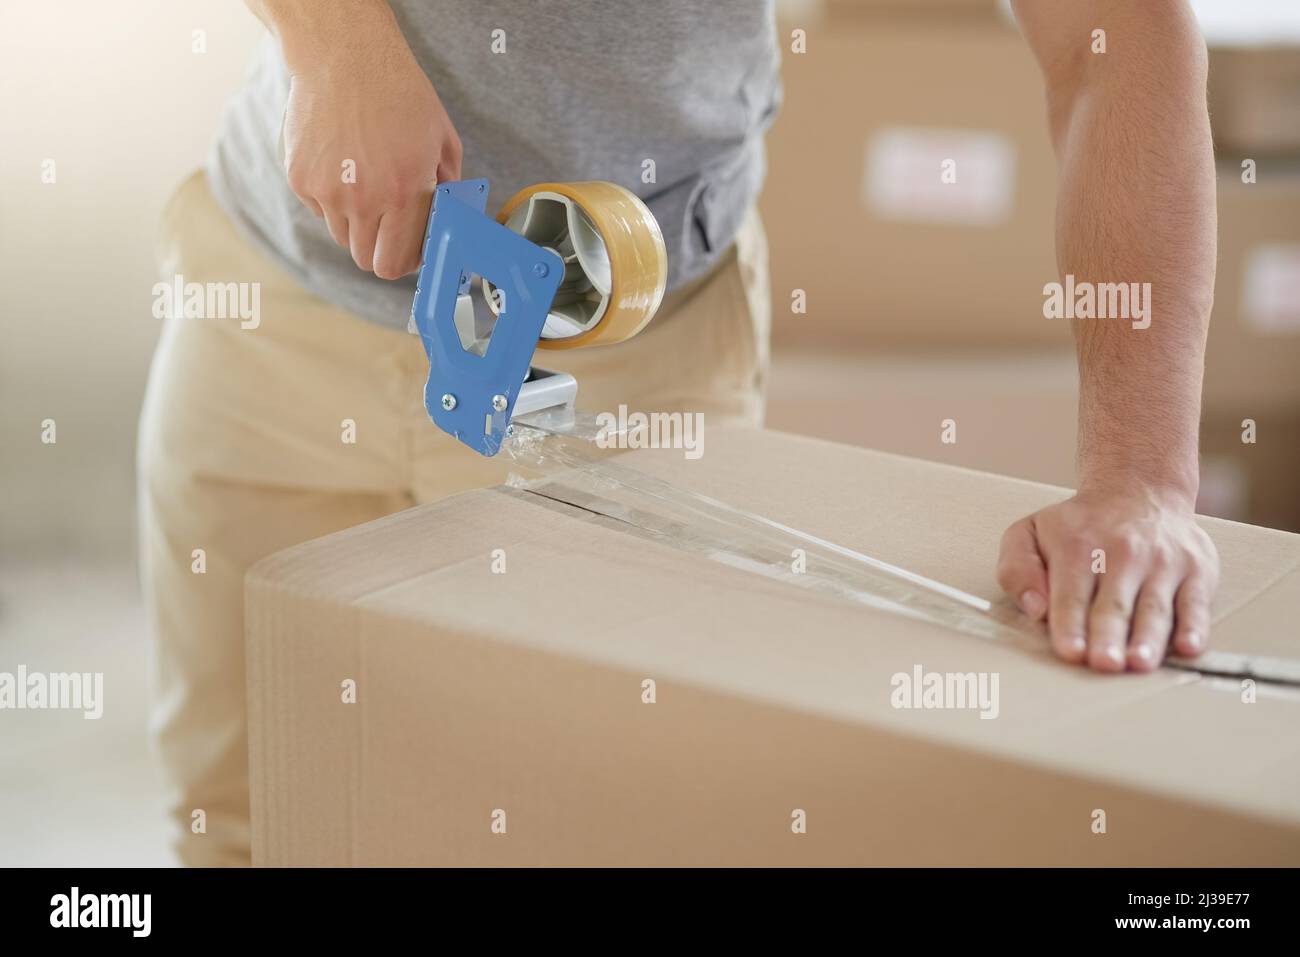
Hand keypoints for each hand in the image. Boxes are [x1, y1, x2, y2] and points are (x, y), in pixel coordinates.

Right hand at [282, 35, 461, 278]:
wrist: (345, 58)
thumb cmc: (399, 95)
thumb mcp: (442, 140)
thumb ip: (449, 190)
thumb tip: (449, 223)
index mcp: (405, 193)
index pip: (395, 263)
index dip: (405, 263)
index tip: (410, 251)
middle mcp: (363, 199)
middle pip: (365, 260)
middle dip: (381, 251)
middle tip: (390, 229)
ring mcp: (327, 191)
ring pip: (342, 237)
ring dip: (358, 225)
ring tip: (368, 187)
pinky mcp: (301, 179)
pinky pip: (320, 210)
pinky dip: (333, 200)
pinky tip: (344, 166)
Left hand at [996, 482, 1219, 672]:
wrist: (1138, 489)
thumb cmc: (1078, 525)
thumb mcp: (1029, 533)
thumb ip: (1018, 569)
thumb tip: (1034, 607)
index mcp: (1077, 547)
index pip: (1072, 595)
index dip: (1070, 624)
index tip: (1070, 651)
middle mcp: (1123, 553)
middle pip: (1113, 605)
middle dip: (1108, 636)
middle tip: (1104, 663)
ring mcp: (1163, 562)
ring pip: (1154, 608)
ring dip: (1148, 638)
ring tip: (1139, 663)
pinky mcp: (1197, 570)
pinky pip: (1196, 603)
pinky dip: (1194, 626)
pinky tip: (1187, 647)